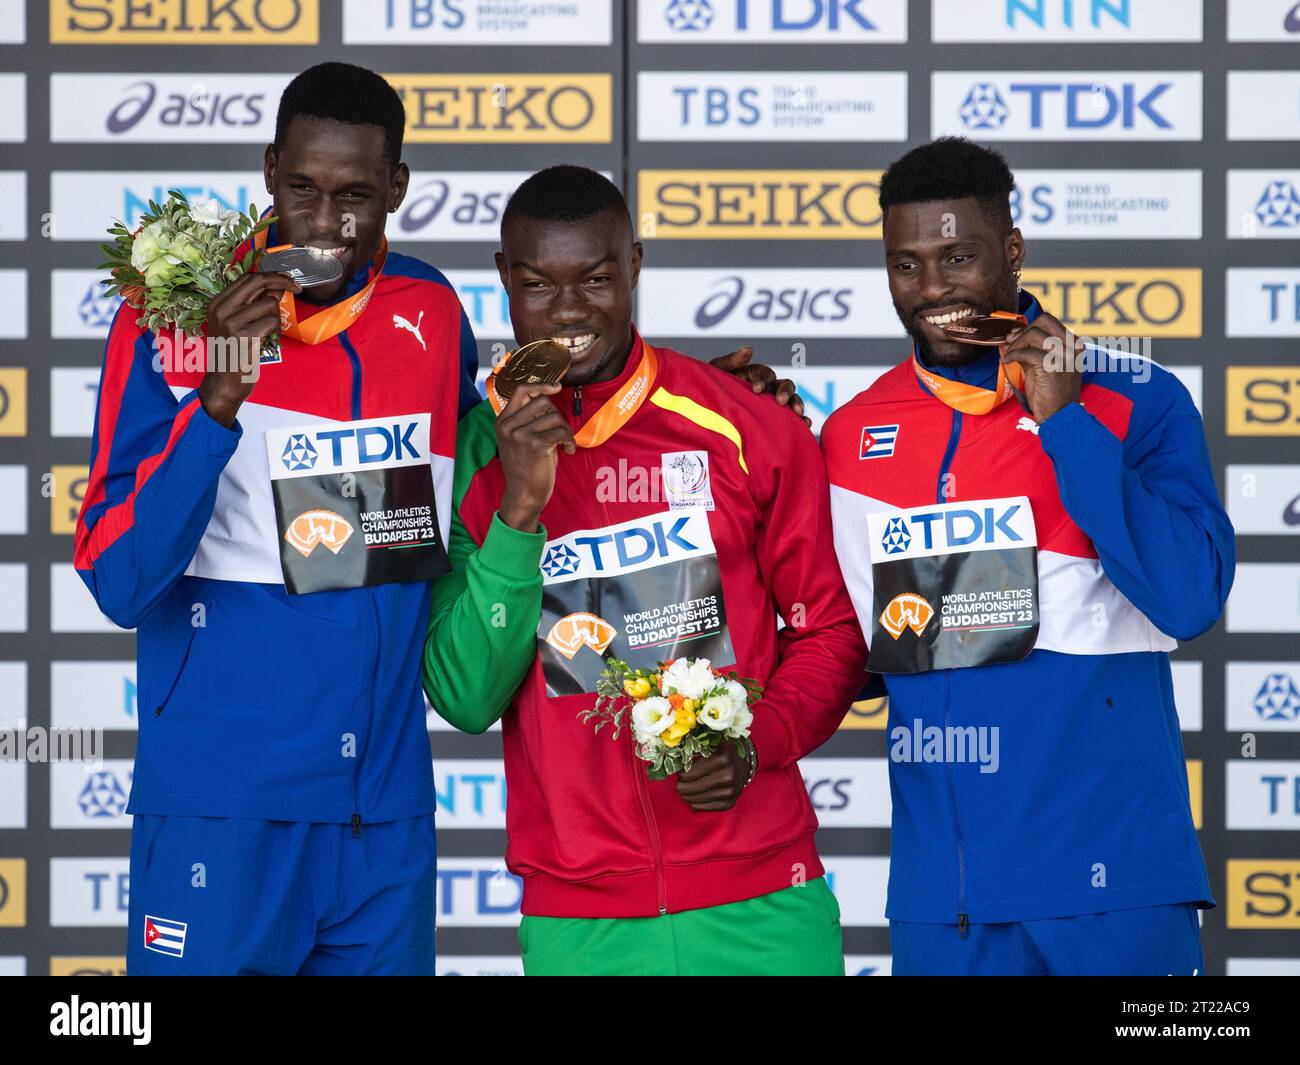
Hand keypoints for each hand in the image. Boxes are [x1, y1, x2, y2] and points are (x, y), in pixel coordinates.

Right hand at [199, 271, 300, 426]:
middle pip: (257, 282)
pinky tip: (267, 340)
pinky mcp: (244, 337)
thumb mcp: (235, 325)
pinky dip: (276, 330)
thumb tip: (278, 286)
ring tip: (268, 331)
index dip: (271, 275)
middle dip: (282, 281)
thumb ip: (252, 305)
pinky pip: (272, 322)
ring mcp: (231, 323)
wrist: (223, 383)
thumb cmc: (233, 354)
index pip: (247, 278)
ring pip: (269, 304)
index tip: (287, 279)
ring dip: (276, 316)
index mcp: (217, 304)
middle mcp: (221, 310)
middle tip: (297, 288)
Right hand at [495, 381, 575, 532]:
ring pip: (555, 416)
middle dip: (557, 414)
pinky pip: (561, 432)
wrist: (524, 495)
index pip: (521, 391)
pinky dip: (570, 441)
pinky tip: (568, 451)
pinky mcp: (536, 445)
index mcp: (502, 422)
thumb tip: (548, 397)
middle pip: (542, 401)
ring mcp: (520, 435)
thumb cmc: (526, 467)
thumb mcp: (519, 439)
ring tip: (565, 443)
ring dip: (565, 430)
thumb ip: (527, 419)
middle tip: (560, 431)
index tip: (557, 387)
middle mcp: (508, 426)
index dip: (541, 385)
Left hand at [676, 740, 749, 811]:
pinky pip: (705, 808)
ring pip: (696, 800)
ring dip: (687, 795)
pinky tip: (693, 798)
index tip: (681, 771)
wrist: (744, 764)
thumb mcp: (711, 743)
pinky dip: (696, 803)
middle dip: (681, 785)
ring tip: (684, 790)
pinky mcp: (730, 803)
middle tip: (679, 782)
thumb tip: (673, 762)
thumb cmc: (722, 751)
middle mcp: (729, 775)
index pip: (689, 773)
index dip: (681, 773)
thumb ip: (693, 749)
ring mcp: (730, 791)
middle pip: (691, 788)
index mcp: (723, 758)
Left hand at [709, 346, 810, 428]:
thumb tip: (749, 350)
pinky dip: (800, 421)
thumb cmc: (707, 390)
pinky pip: (790, 420)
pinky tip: (805, 425)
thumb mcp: (715, 374)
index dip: (763, 379)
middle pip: (783, 385)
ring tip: (799, 415)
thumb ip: (730, 361)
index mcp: (754, 376)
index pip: (765, 373)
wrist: (702, 416)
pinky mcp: (774, 421)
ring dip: (797, 404)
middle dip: (785, 392)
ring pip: (791, 401)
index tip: (756, 389)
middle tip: (780, 402)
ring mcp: (771, 405)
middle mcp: (766, 389)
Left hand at [999, 311, 1083, 423]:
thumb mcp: (1046, 365)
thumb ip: (1032, 349)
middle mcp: (1073, 347)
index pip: (1049, 321)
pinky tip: (1006, 361)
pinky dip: (1012, 355)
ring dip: (1016, 344)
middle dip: (1022, 331)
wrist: (1059, 415)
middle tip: (1010, 342)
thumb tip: (1012, 335)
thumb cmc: (1052, 393)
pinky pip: (1026, 352)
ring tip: (1008, 355)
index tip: (1015, 335)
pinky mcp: (1052, 366)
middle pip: (1042, 322)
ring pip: (1033, 335)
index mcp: (1074, 345)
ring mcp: (1064, 356)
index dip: (1028, 325)